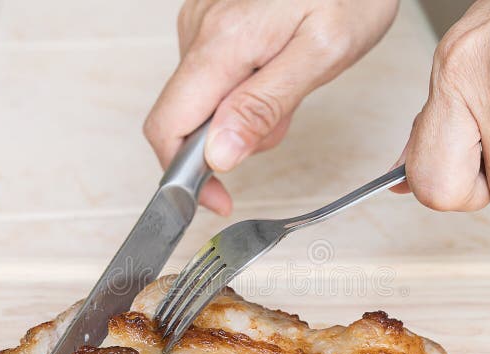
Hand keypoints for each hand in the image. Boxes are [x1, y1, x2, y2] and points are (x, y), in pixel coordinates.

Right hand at [144, 0, 398, 214]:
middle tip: (285, 115)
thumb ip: (264, 106)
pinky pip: (212, 74)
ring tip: (290, 81)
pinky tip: (277, 66)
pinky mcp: (211, 19)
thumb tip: (219, 156)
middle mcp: (199, 28)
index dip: (185, 177)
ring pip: (201, 99)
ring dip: (240, 114)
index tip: (218, 199)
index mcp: (222, 42)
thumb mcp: (321, 55)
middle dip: (229, 140)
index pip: (168, 127)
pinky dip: (242, 88)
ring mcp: (201, 21)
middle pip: (185, 118)